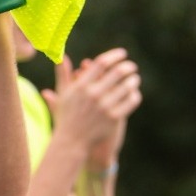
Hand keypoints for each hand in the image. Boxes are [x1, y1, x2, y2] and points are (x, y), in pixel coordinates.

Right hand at [46, 48, 141, 164]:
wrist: (72, 142)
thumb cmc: (67, 116)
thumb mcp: (63, 94)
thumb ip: (62, 73)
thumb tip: (60, 54)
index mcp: (81, 86)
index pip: (102, 62)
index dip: (115, 55)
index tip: (122, 54)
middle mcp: (93, 95)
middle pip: (117, 72)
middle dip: (128, 66)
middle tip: (132, 66)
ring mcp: (104, 107)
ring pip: (127, 86)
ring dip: (133, 80)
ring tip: (134, 78)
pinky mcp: (113, 119)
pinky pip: (130, 101)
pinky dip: (134, 95)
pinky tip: (134, 93)